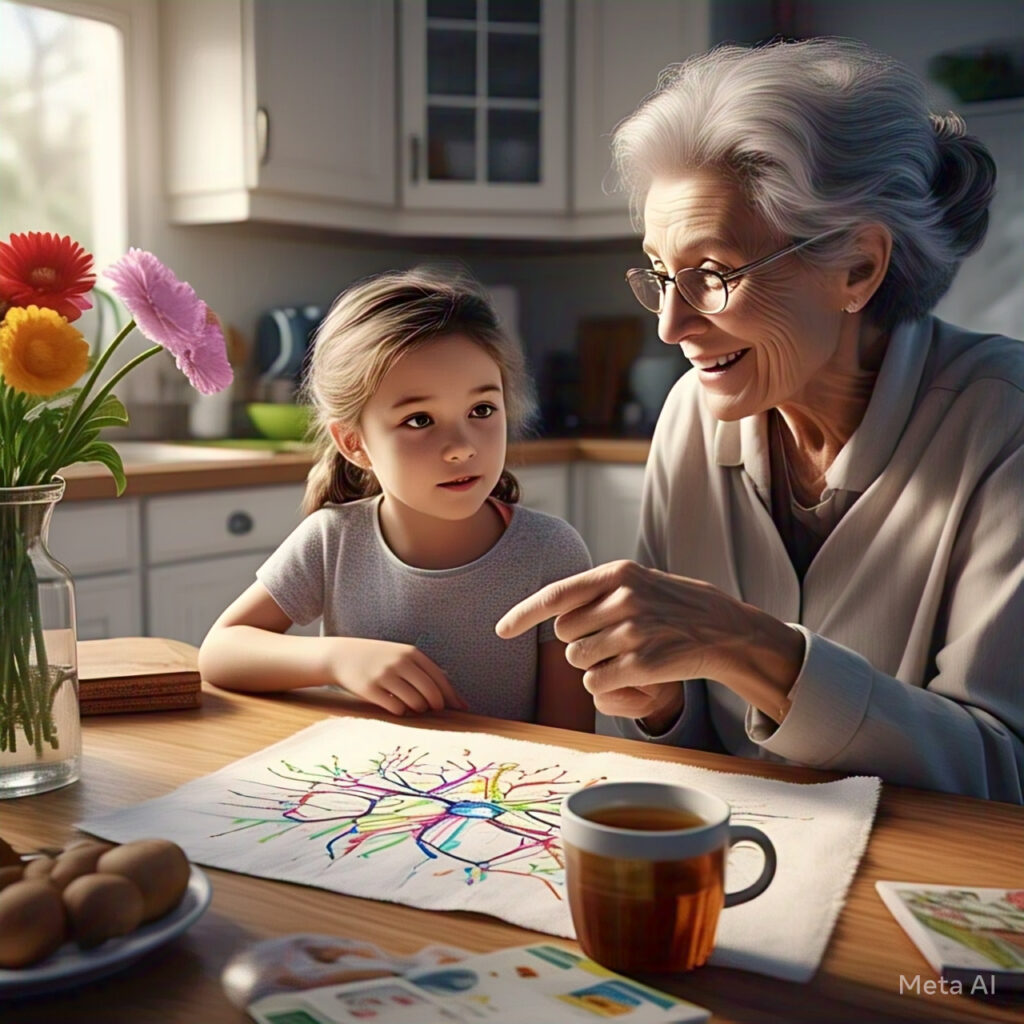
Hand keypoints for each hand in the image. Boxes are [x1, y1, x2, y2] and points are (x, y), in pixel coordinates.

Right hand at [326, 638, 466, 714]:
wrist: (342, 655)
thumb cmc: (378, 658)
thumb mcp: (401, 655)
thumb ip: (424, 670)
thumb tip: (452, 694)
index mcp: (411, 653)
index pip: (439, 678)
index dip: (451, 695)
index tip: (460, 708)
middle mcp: (400, 662)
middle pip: (430, 692)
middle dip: (436, 705)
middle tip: (434, 710)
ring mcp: (385, 675)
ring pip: (415, 703)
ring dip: (419, 709)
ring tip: (413, 706)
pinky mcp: (370, 689)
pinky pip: (397, 709)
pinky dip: (402, 711)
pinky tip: (397, 706)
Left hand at [496, 560, 802, 721]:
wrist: (725, 630)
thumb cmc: (674, 605)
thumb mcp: (638, 581)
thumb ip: (596, 589)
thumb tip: (549, 609)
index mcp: (618, 573)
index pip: (555, 595)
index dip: (523, 615)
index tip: (501, 630)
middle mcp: (623, 599)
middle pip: (564, 633)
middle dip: (578, 640)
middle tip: (611, 638)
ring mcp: (633, 633)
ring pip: (577, 660)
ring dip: (592, 663)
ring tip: (625, 654)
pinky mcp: (642, 665)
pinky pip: (596, 683)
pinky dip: (605, 684)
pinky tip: (631, 673)